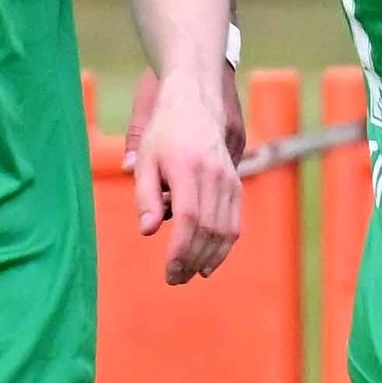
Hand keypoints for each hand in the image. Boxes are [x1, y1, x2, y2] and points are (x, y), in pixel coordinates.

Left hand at [132, 70, 241, 283]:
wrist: (196, 103)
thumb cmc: (163, 134)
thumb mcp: (146, 160)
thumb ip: (146, 197)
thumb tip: (148, 231)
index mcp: (187, 168)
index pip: (188, 219)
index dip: (181, 251)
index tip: (169, 272)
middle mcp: (213, 175)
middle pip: (208, 229)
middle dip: (192, 260)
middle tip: (174, 279)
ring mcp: (229, 180)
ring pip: (225, 230)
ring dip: (208, 258)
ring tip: (189, 274)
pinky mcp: (236, 184)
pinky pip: (234, 223)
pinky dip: (223, 247)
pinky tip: (209, 262)